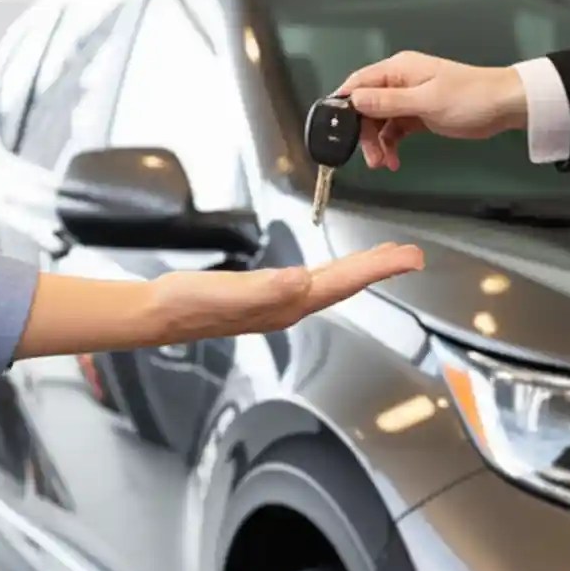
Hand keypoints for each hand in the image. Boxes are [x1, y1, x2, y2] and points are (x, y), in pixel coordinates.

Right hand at [16, 243, 425, 358]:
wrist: (159, 314)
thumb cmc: (188, 305)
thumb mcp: (226, 292)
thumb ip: (264, 289)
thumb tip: (301, 282)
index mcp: (287, 303)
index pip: (343, 281)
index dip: (379, 269)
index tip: (409, 257)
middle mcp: (289, 305)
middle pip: (345, 284)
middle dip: (379, 269)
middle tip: (410, 255)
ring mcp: (278, 303)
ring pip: (332, 284)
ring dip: (359, 270)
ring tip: (383, 258)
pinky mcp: (265, 295)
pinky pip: (312, 282)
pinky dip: (332, 271)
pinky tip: (329, 269)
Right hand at [336, 51, 526, 169]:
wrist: (504, 105)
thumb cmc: (470, 98)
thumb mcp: (426, 102)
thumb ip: (388, 102)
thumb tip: (354, 100)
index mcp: (398, 70)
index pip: (358, 83)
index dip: (343, 105)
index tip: (333, 129)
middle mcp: (399, 81)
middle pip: (366, 107)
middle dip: (364, 133)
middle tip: (370, 158)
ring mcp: (408, 98)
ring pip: (379, 121)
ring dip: (377, 143)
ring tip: (383, 164)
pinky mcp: (418, 114)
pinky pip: (395, 130)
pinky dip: (392, 145)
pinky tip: (394, 161)